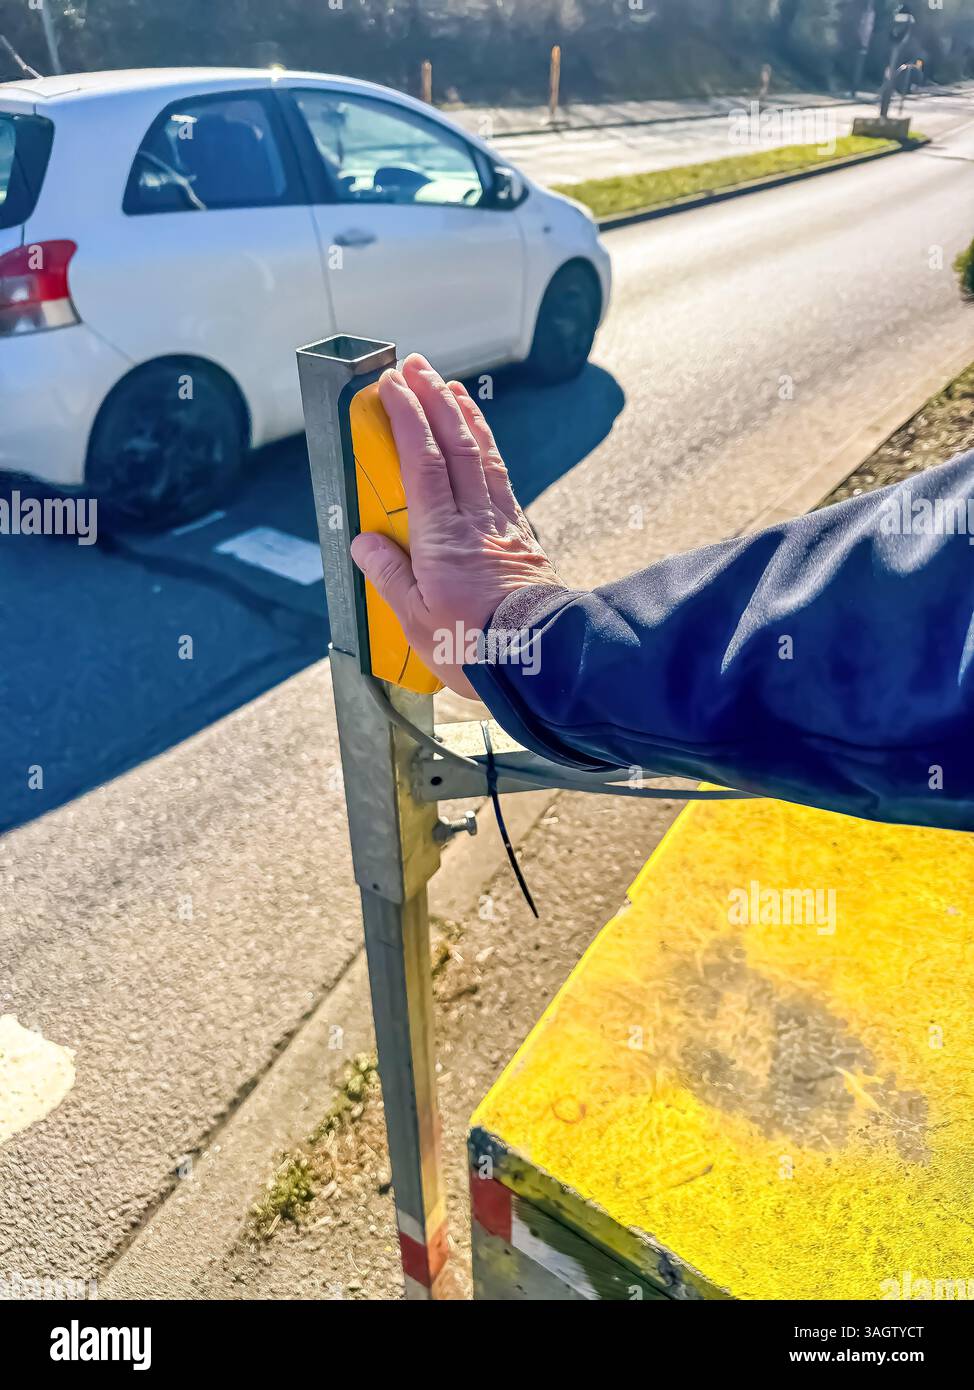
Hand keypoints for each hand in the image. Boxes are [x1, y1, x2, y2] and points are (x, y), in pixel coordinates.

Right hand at [349, 354, 562, 698]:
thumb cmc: (476, 648)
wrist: (541, 661)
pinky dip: (490, 453)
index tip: (392, 386)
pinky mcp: (523, 541)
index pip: (424, 462)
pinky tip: (484, 446)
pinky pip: (503, 483)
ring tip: (453, 390)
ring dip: (468, 419)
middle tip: (419, 367)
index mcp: (443, 538)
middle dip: (436, 401)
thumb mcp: (415, 621)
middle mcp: (477, 522)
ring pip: (486, 459)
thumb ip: (389, 576)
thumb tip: (365, 543)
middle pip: (458, 447)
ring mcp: (504, 528)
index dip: (408, 418)